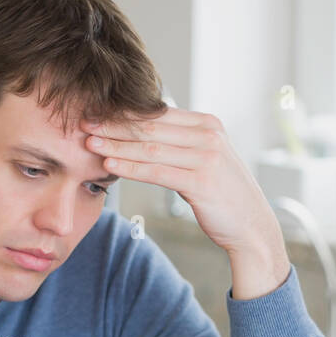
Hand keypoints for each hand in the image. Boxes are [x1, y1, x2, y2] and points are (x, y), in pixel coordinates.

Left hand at [81, 110, 283, 259]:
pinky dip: (130, 167)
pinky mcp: (201, 181)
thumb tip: (143, 131)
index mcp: (206, 123)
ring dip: (116, 144)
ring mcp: (206, 157)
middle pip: (150, 126)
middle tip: (84, 123)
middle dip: (114, 124)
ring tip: (90, 143)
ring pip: (150, 147)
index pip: (157, 113)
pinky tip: (109, 164)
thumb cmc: (222, 193)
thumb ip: (179, 143)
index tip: (96, 112)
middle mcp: (208, 135)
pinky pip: (157, 172)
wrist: (251, 224)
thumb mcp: (203, 158)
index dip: (124, 111)